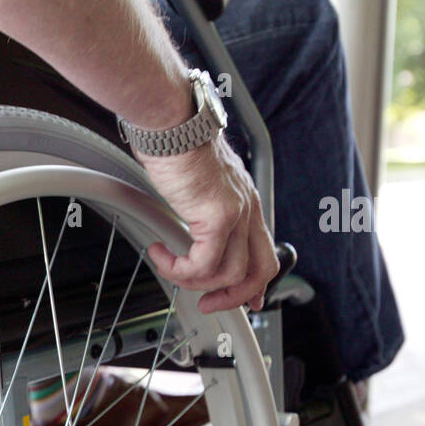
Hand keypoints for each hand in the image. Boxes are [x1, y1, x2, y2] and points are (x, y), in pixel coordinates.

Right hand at [137, 136, 277, 313]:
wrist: (170, 122)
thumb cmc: (175, 142)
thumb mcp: (195, 183)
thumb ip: (198, 210)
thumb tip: (186, 231)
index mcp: (244, 200)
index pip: (264, 252)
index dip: (255, 284)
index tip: (245, 299)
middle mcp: (246, 208)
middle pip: (259, 271)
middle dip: (234, 296)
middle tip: (208, 303)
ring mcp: (236, 212)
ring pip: (229, 273)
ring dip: (194, 281)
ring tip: (169, 265)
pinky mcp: (217, 216)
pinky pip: (202, 264)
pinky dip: (178, 268)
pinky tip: (161, 253)